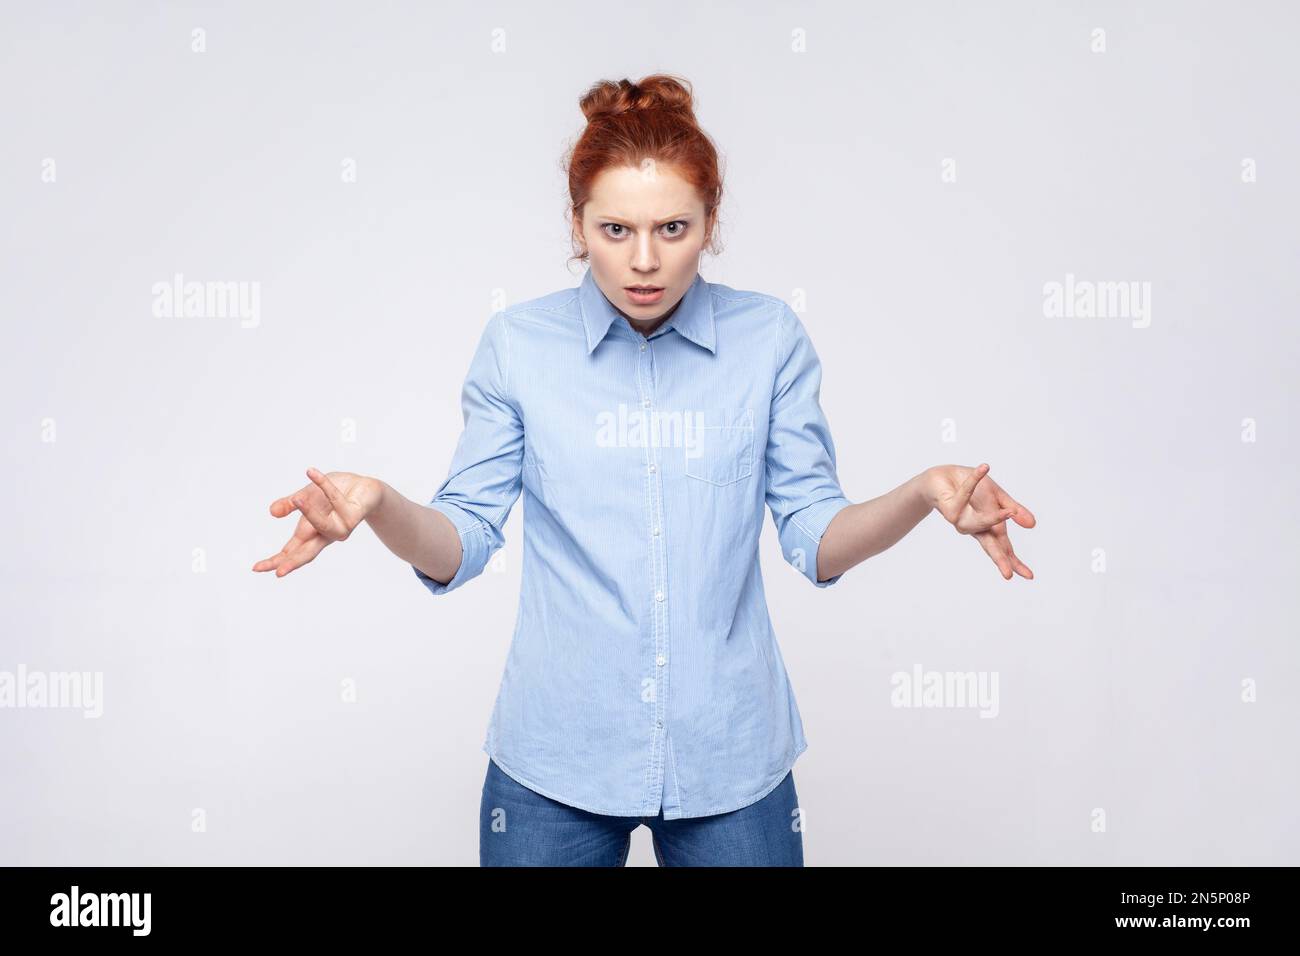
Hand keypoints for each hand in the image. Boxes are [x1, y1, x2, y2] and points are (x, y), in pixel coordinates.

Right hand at [252, 468, 382, 576]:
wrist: (365, 488)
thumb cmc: (335, 496)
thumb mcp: (307, 497)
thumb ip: (291, 505)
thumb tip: (272, 512)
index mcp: (312, 533)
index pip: (290, 551)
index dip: (275, 561)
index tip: (256, 568)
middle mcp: (327, 534)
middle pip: (306, 553)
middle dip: (291, 561)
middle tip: (277, 572)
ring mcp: (341, 526)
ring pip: (324, 525)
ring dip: (310, 513)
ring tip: (297, 498)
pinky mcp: (354, 513)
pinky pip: (336, 498)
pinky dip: (324, 484)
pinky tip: (311, 473)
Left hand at [923, 463, 1035, 579]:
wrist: (943, 477)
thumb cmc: (971, 490)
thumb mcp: (999, 497)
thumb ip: (1014, 510)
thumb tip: (1032, 525)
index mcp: (988, 528)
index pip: (1004, 547)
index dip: (1014, 561)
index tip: (1029, 576)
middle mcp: (974, 528)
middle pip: (990, 546)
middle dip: (999, 558)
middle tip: (1009, 575)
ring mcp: (960, 519)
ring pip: (978, 523)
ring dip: (993, 517)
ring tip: (1008, 512)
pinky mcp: (949, 507)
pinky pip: (964, 493)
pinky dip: (974, 480)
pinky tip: (984, 469)